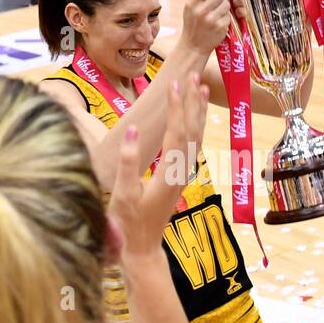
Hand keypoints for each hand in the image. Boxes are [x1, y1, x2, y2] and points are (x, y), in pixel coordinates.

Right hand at [108, 75, 208, 264]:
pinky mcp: (179, 176)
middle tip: (192, 74)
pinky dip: (194, 126)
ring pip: (195, 137)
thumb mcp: (123, 195)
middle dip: (192, 101)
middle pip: (192, 130)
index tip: (174, 84)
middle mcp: (181, 171)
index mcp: (168, 173)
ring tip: (200, 87)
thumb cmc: (128, 224)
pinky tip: (193, 116)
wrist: (142, 247)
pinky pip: (192, 145)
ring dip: (198, 111)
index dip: (176, 107)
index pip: (176, 132)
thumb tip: (133, 131)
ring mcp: (183, 174)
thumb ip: (128, 162)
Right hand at [177, 0, 233, 57]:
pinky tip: (218, 22)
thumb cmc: (193, 25)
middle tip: (215, 4)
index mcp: (192, 3)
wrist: (193, 46)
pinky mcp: (221, 27)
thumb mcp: (190, 8)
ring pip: (226, 4)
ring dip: (223, 7)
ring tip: (216, 14)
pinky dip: (225, 18)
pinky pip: (228, 15)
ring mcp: (212, 20)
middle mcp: (201, 11)